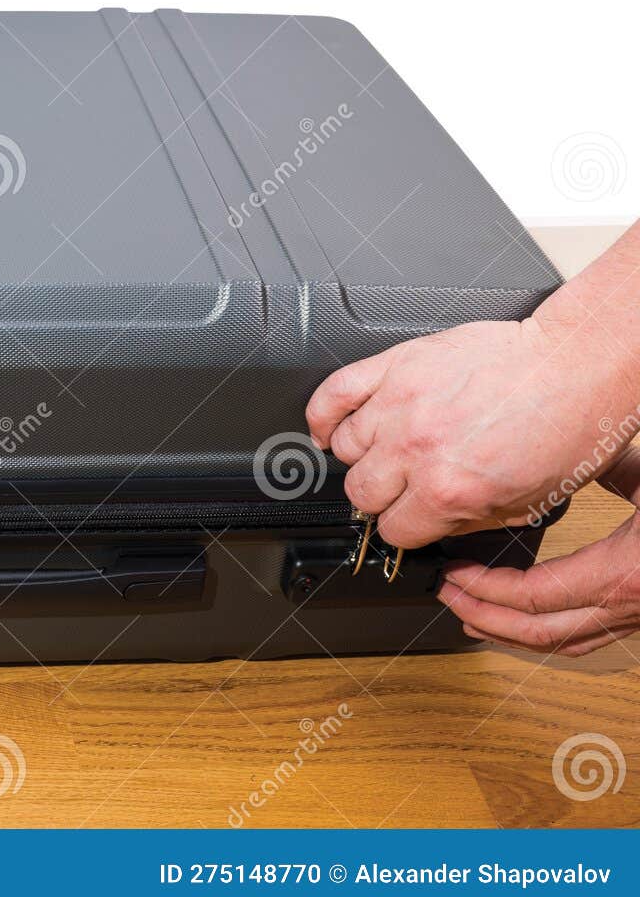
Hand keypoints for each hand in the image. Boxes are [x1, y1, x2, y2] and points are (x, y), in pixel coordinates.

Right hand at [305, 317, 638, 548]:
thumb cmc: (566, 425)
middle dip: (383, 497)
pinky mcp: (396, 365)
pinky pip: (333, 393)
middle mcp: (416, 449)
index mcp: (449, 490)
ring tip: (384, 451)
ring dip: (361, 455)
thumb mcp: (529, 502)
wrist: (575, 366)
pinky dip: (322, 415)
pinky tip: (329, 427)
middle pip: (360, 493)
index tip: (412, 519)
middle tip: (402, 487)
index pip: (394, 531)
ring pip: (343, 448)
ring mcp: (400, 404)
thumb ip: (469, 521)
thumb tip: (434, 525)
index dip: (406, 528)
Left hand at [437, 447, 639, 655]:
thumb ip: (610, 466)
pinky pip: (594, 638)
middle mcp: (636, 607)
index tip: (453, 576)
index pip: (535, 599)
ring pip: (568, 645)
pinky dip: (553, 633)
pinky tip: (530, 621)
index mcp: (629, 575)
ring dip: (514, 633)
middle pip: (542, 634)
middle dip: (485, 619)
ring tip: (473, 614)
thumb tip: (571, 455)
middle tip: (447, 598)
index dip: (484, 593)